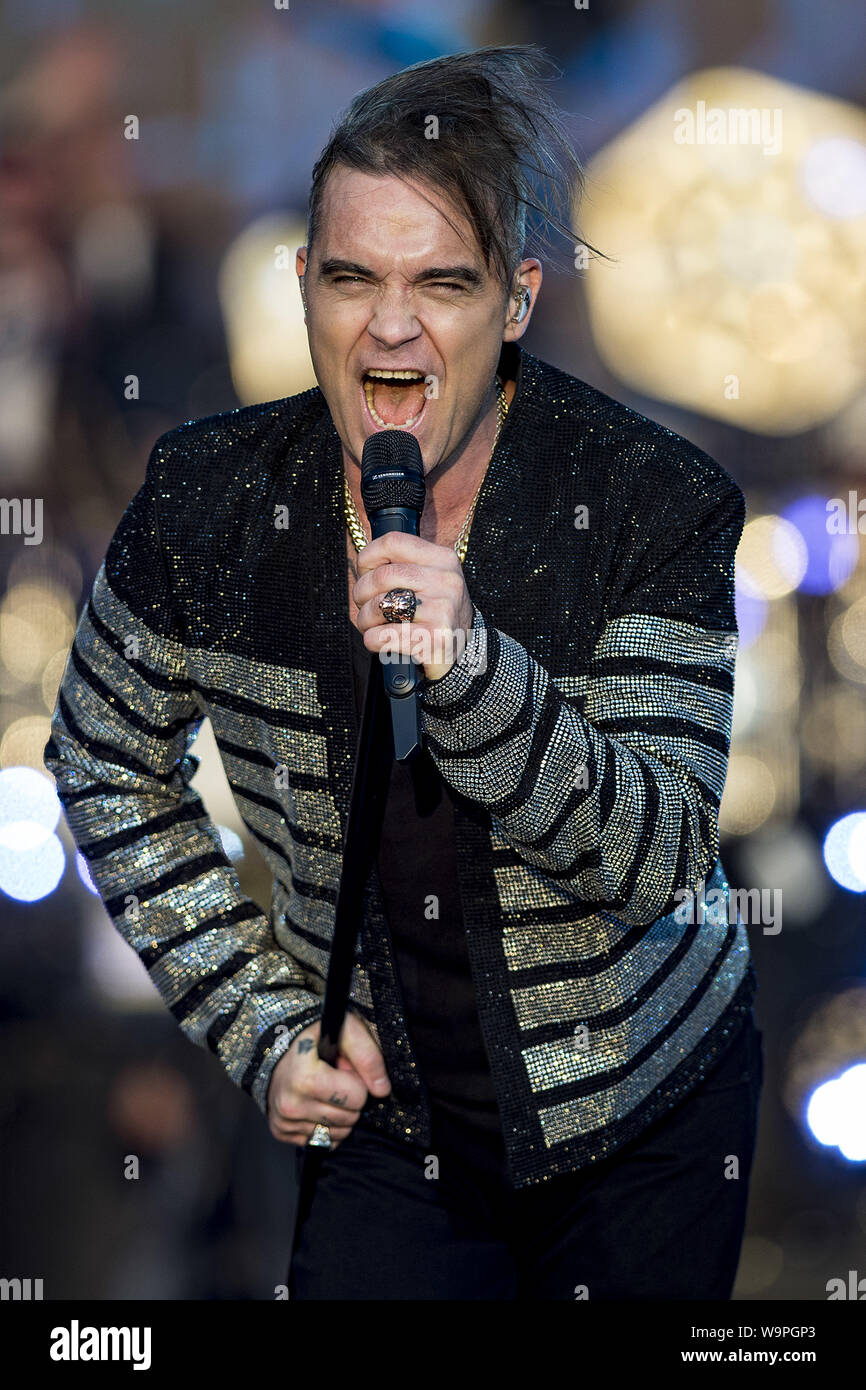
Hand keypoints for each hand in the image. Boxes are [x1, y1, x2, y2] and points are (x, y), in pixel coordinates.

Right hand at [266, 1012, 390, 1148]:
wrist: (279, 1050)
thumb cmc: (316, 1041)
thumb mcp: (345, 1031)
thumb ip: (367, 1055)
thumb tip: (382, 1090)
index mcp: (304, 1077)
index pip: (356, 1097)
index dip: (357, 1081)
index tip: (345, 1069)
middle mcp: (290, 1103)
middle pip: (349, 1118)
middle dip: (350, 1099)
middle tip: (336, 1080)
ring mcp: (284, 1121)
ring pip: (338, 1133)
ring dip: (340, 1114)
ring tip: (326, 1091)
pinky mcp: (281, 1133)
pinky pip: (323, 1143)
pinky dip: (326, 1126)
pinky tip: (317, 1105)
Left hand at [353, 531, 473, 680]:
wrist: (461, 652)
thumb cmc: (435, 614)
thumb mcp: (430, 580)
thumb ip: (403, 566)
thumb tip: (364, 564)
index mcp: (443, 559)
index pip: (394, 542)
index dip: (368, 556)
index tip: (364, 573)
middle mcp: (446, 580)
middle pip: (383, 575)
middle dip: (361, 592)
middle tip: (362, 604)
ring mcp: (443, 609)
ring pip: (381, 605)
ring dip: (365, 618)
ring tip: (368, 625)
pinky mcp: (436, 637)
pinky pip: (385, 635)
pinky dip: (372, 639)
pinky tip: (378, 641)